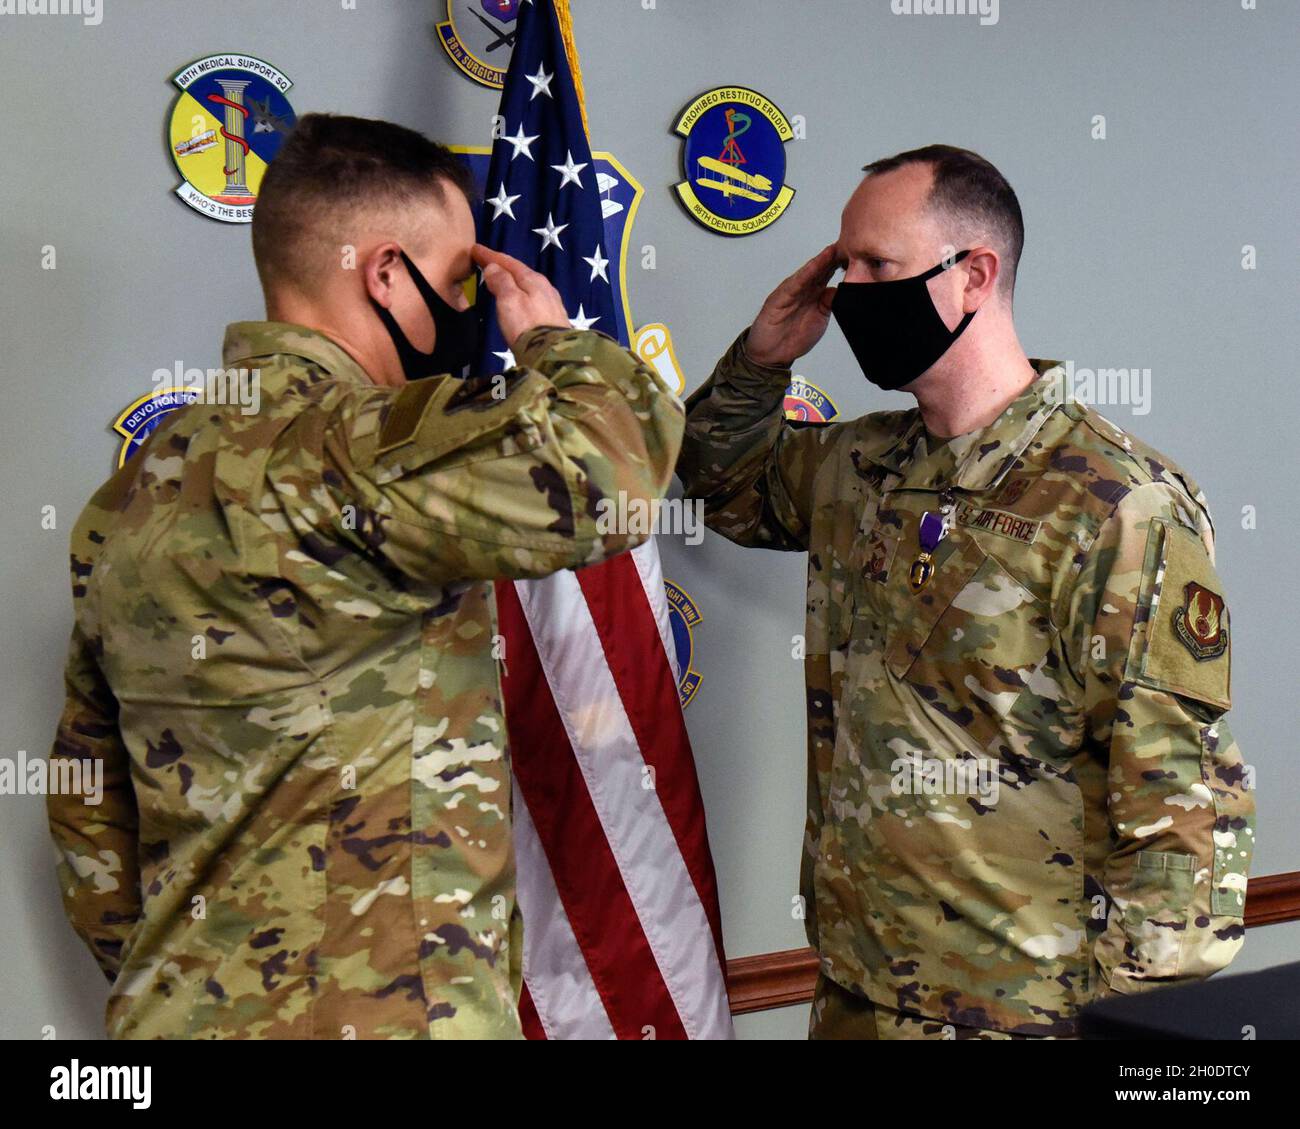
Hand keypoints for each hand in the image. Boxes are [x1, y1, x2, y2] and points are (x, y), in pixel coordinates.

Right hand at [473, 244, 569, 348]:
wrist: (553, 356)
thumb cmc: (527, 326)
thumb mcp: (509, 300)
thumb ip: (501, 282)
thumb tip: (493, 267)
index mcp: (533, 279)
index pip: (508, 262)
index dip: (490, 255)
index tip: (475, 249)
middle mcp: (545, 287)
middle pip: (520, 272)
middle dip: (502, 266)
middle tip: (486, 262)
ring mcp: (552, 303)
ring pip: (528, 285)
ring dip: (512, 280)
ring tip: (500, 279)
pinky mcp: (554, 319)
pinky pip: (533, 298)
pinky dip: (521, 293)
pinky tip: (518, 300)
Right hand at [745, 243, 840, 367]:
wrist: (771, 354)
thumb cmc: (792, 338)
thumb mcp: (819, 319)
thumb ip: (829, 303)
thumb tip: (842, 289)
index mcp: (813, 294)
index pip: (828, 275)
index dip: (841, 264)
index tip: (855, 254)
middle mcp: (802, 290)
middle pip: (819, 270)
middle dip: (833, 257)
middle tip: (848, 244)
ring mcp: (790, 293)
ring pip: (807, 274)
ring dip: (820, 261)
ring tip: (832, 250)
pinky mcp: (779, 299)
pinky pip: (793, 285)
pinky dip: (803, 275)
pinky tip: (813, 267)